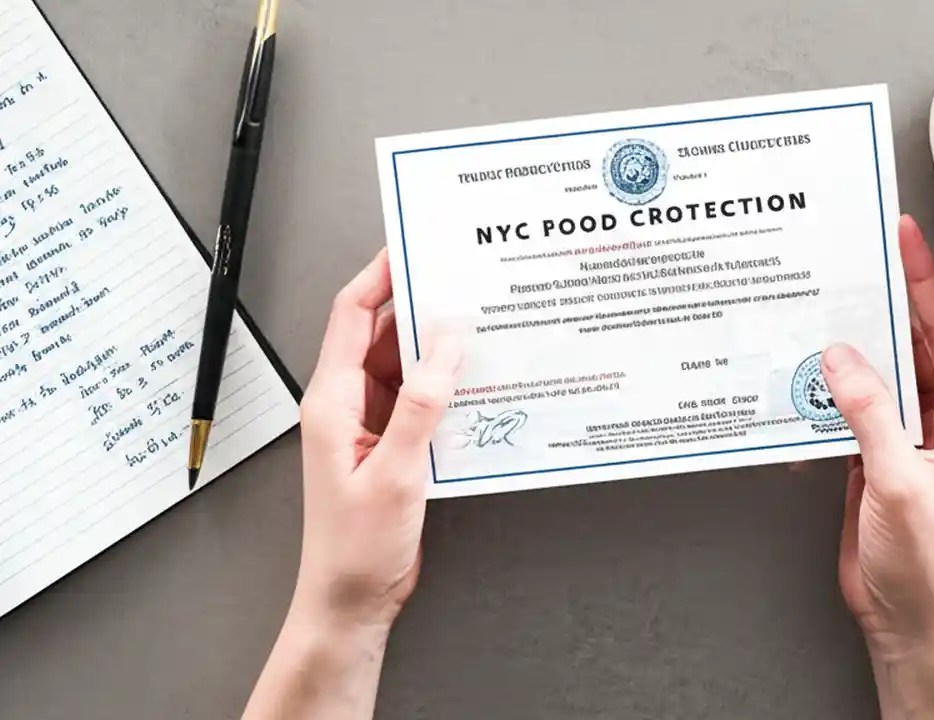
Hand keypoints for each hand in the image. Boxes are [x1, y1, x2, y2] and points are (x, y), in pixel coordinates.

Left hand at [244, 251, 460, 719]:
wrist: (351, 600)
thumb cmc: (356, 547)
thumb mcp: (395, 471)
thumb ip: (422, 402)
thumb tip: (448, 341)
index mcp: (332, 400)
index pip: (352, 316)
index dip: (380, 276)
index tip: (412, 247)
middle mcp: (347, 404)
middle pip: (383, 334)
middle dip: (421, 306)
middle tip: (463, 283)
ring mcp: (369, 424)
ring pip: (406, 366)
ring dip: (439, 349)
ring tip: (480, 328)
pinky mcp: (391, 445)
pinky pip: (419, 399)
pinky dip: (446, 386)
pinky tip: (476, 383)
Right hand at [822, 217, 933, 706]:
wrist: (904, 619)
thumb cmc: (926, 565)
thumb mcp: (900, 482)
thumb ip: (869, 416)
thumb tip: (841, 359)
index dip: (927, 286)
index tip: (907, 242)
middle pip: (912, 348)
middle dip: (885, 307)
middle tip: (856, 263)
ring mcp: (906, 440)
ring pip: (877, 377)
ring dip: (851, 350)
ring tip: (823, 310)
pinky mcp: (873, 458)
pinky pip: (851, 410)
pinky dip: (828, 393)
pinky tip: (805, 376)